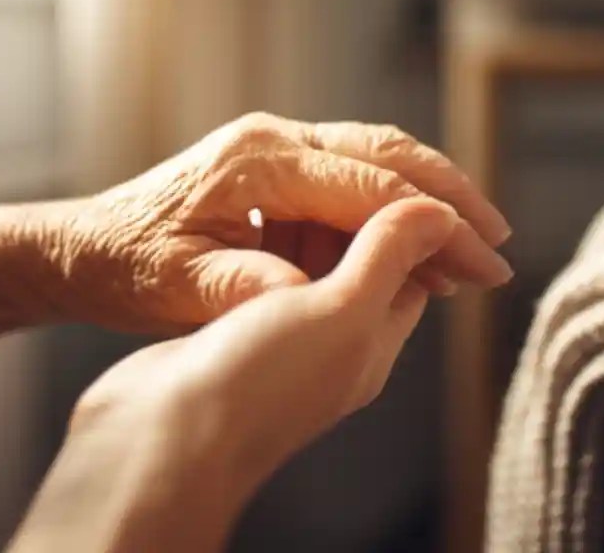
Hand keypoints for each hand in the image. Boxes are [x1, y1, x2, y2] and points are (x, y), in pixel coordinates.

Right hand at [10, 198, 466, 552]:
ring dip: (306, 227)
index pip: (410, 270)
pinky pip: (258, 276)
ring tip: (294, 180)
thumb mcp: (342, 310)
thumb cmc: (260, 381)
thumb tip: (444, 213)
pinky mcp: (227, 336)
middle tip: (339, 167)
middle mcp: (329, 345)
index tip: (395, 174)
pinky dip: (262, 242)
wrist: (159, 436)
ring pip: (306, 266)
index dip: (410, 219)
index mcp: (369, 343)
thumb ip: (389, 256)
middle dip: (354, 217)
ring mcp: (277, 342)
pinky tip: (245, 216)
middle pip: (359, 265)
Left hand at [30, 112, 511, 331]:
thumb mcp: (176, 288)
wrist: (80, 247)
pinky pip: (351, 175)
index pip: (371, 190)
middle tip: (498, 247)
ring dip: (428, 198)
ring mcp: (278, 146)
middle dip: (451, 197)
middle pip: (389, 153)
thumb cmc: (123, 268)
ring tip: (472, 248)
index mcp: (259, 161)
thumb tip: (311, 296)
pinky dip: (391, 207)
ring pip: (378, 156)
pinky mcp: (277, 164)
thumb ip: (244, 286)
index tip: (482, 266)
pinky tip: (413, 247)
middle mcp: (276, 138)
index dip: (434, 228)